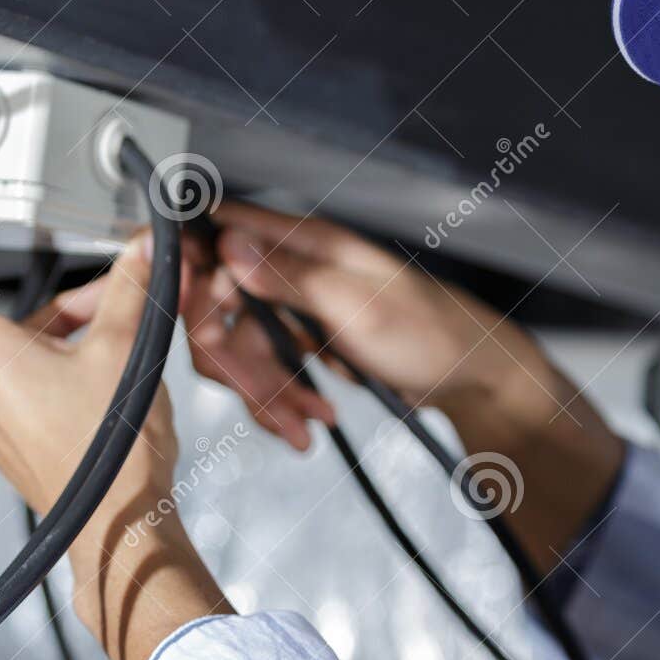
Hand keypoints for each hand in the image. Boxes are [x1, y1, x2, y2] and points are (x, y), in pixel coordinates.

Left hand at [0, 217, 229, 659]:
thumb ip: (129, 294)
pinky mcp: (10, 433)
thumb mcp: (128, 351)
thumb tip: (140, 258)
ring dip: (25, 315)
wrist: (116, 521)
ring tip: (94, 311)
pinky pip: (6, 375)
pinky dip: (35, 350)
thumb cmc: (110, 452)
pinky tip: (90, 354)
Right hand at [182, 201, 624, 571]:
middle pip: (215, 306)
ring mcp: (293, 307)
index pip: (215, 234)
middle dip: (235, 364)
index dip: (188, 275)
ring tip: (307, 426)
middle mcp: (290, 267)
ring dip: (264, 393)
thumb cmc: (432, 333)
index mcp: (303, 242)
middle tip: (272, 404)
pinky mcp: (300, 342)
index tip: (190, 322)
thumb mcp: (360, 307)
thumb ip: (291, 276)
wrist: (472, 378)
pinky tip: (312, 422)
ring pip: (236, 348)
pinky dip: (279, 401)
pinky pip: (263, 371)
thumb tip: (228, 242)